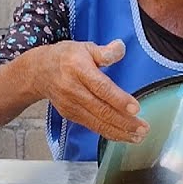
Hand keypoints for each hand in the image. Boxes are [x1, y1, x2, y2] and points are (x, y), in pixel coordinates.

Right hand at [33, 39, 148, 142]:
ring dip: (119, 132)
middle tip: (143, 128)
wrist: (39, 72)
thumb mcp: (84, 47)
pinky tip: (123, 135)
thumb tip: (121, 48)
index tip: (136, 108)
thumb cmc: (64, 58)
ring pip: (97, 123)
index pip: (101, 87)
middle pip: (101, 110)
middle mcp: (73, 89)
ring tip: (138, 136)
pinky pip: (92, 126)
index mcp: (78, 69)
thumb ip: (104, 51)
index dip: (119, 100)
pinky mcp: (70, 115)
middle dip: (124, 122)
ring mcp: (70, 105)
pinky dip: (109, 133)